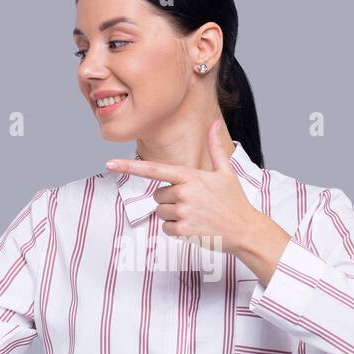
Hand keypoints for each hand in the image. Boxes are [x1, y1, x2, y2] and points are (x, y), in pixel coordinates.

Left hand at [104, 118, 259, 256]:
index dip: (129, 167)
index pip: (154, 169)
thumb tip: (214, 124)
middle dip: (170, 199)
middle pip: (158, 195)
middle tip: (193, 203)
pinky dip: (176, 229)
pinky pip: (166, 228)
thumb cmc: (234, 201)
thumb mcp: (225, 172)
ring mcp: (183, 212)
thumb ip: (215, 147)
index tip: (109, 163)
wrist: (244, 229)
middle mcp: (184, 193)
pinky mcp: (183, 230)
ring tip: (195, 215)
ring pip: (160, 212)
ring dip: (173, 215)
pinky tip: (194, 227)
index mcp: (190, 176)